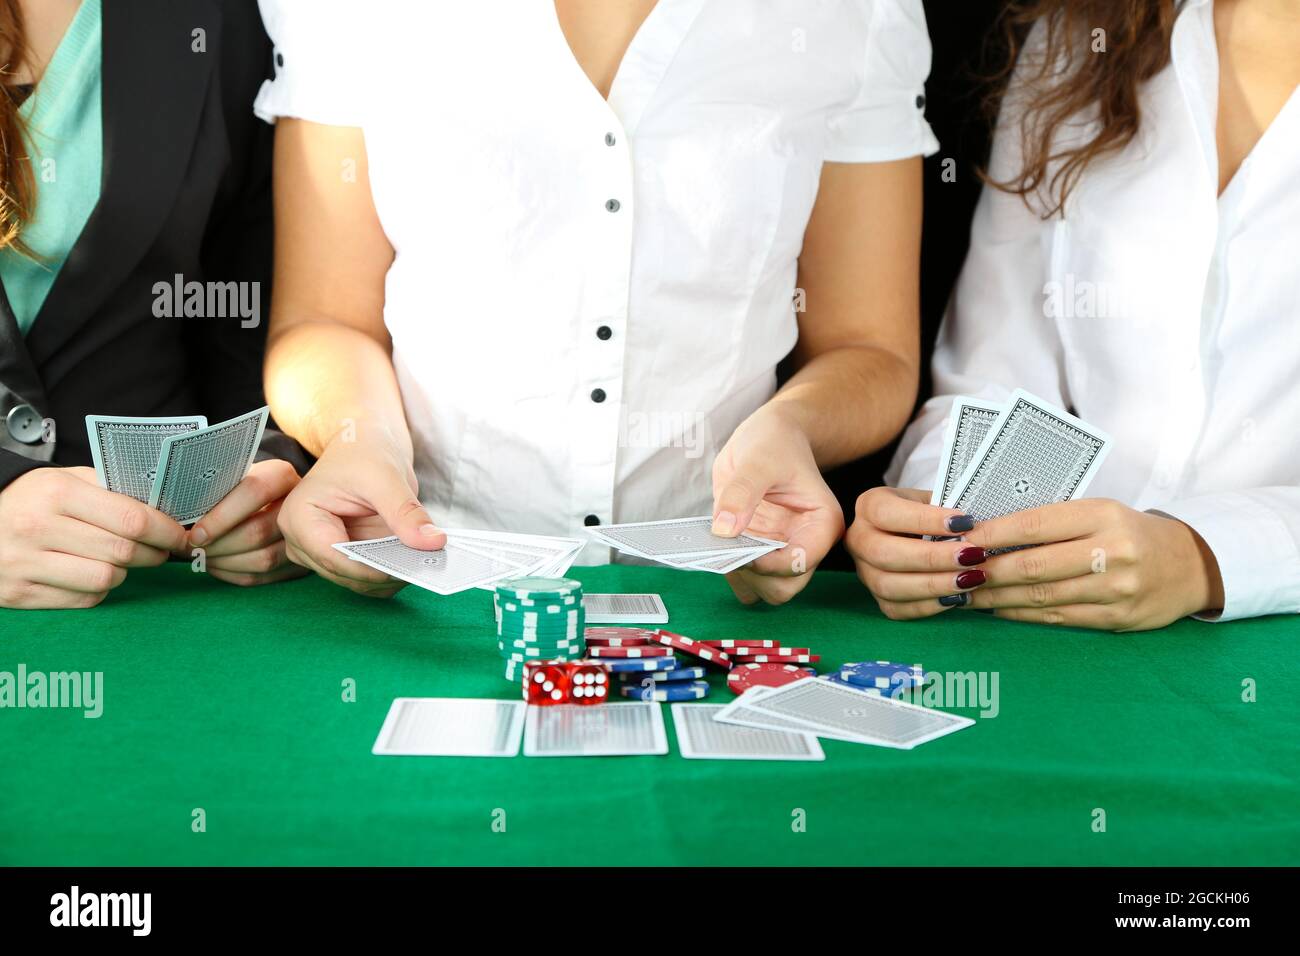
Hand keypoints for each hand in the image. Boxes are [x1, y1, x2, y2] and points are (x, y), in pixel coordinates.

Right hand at [0, 467, 187, 608]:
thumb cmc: (32, 499)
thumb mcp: (66, 481)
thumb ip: (112, 491)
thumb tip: (165, 509)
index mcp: (58, 493)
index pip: (131, 518)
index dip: (165, 531)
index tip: (181, 535)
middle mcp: (39, 528)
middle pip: (123, 552)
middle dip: (154, 553)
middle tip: (161, 550)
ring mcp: (26, 564)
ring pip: (106, 579)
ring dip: (125, 573)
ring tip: (122, 561)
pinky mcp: (20, 593)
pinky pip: (83, 600)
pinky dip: (98, 591)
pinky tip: (93, 574)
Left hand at [186, 459, 306, 586]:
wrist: (267, 498)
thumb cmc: (233, 486)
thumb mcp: (225, 476)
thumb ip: (209, 488)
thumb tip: (177, 514)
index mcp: (280, 474)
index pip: (255, 490)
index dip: (222, 516)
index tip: (195, 534)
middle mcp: (298, 503)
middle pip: (259, 531)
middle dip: (219, 546)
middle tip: (190, 551)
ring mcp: (303, 534)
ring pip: (265, 558)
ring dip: (225, 563)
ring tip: (200, 558)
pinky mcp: (301, 561)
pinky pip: (267, 577)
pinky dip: (235, 575)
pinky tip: (216, 567)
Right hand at [277, 433, 444, 596]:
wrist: (361, 450)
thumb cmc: (363, 456)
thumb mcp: (386, 477)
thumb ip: (405, 512)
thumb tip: (433, 542)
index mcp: (299, 517)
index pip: (332, 556)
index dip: (371, 568)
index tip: (407, 569)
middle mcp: (302, 542)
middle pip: (345, 574)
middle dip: (385, 572)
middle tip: (427, 566)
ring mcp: (320, 554)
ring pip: (358, 582)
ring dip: (391, 576)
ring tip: (425, 563)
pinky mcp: (341, 560)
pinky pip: (368, 579)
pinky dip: (392, 574)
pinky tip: (414, 562)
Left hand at [711, 406, 844, 604]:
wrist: (768, 438)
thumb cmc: (775, 443)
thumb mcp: (759, 459)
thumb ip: (743, 493)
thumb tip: (724, 531)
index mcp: (821, 525)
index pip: (799, 563)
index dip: (767, 563)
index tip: (739, 544)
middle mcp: (805, 545)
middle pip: (783, 588)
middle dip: (752, 574)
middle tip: (727, 544)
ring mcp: (780, 552)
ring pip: (763, 590)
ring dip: (738, 575)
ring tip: (720, 541)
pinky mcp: (758, 553)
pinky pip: (744, 581)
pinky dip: (728, 572)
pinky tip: (716, 545)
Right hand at [845, 486, 987, 619]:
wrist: (915, 532)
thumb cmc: (929, 512)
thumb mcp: (934, 499)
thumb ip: (946, 509)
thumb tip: (972, 527)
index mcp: (869, 506)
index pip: (887, 513)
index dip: (925, 520)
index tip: (964, 523)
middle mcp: (858, 539)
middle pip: (884, 553)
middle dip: (932, 557)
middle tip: (971, 556)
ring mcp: (864, 571)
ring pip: (887, 585)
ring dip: (933, 585)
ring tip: (970, 579)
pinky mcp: (876, 596)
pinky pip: (896, 609)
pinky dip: (929, 605)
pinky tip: (957, 597)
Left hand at [960, 499, 1223, 629]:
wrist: (1191, 565)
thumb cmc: (1128, 532)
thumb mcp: (1098, 512)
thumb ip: (1051, 520)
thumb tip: (985, 531)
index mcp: (1103, 515)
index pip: (1035, 524)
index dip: (992, 534)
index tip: (959, 538)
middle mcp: (1112, 551)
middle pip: (1033, 565)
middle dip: (986, 570)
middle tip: (952, 571)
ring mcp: (1117, 589)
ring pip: (1041, 596)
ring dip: (996, 597)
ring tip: (964, 592)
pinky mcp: (1117, 620)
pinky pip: (1057, 618)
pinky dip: (1020, 614)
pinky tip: (996, 608)